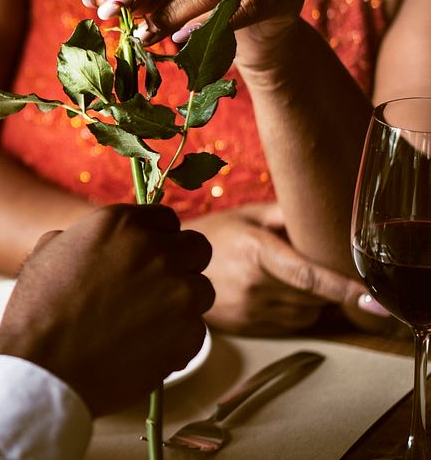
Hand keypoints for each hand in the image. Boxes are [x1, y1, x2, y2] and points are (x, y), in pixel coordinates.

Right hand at [0, 204, 213, 417]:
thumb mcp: (50, 252)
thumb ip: (87, 237)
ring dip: (181, 302)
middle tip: (156, 286)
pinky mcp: (189, 335)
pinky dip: (178, 338)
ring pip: (202, 289)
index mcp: (122, 224)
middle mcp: (158, 251)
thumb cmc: (38, 310)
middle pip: (195, 248)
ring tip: (148, 321)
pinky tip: (146, 346)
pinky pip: (196, 329)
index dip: (158, 237)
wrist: (46, 367)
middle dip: (180, 264)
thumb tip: (102, 244)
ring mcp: (179, 293)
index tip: (148, 255)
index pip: (166, 219)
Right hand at [184, 204, 372, 333]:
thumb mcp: (247, 215)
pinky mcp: (248, 327)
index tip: (372, 299)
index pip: (307, 274)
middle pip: (313, 294)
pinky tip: (275, 292)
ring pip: (307, 312)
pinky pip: (291, 324)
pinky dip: (295, 310)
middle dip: (324, 283)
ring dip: (310, 298)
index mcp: (255, 250)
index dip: (342, 288)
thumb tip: (325, 215)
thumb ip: (286, 215)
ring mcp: (249, 309)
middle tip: (307, 261)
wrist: (171, 268)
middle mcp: (253, 284)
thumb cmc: (213, 234)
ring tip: (285, 276)